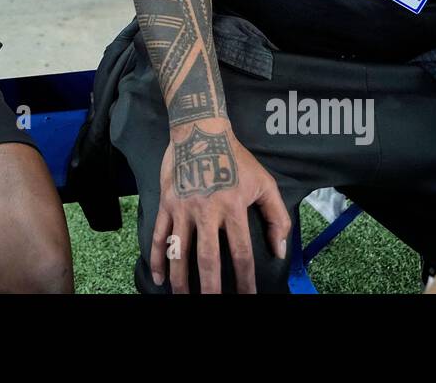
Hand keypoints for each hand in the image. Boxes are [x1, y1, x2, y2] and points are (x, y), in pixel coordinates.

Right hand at [151, 117, 289, 292]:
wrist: (200, 129)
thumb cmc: (237, 158)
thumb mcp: (264, 183)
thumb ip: (277, 218)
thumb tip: (278, 252)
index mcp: (233, 208)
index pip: (241, 253)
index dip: (245, 281)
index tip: (247, 297)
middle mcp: (207, 211)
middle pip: (208, 259)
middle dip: (210, 288)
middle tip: (212, 305)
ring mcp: (183, 208)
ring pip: (179, 251)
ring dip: (180, 280)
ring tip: (182, 298)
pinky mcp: (166, 203)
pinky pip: (159, 235)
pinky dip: (156, 258)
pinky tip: (158, 277)